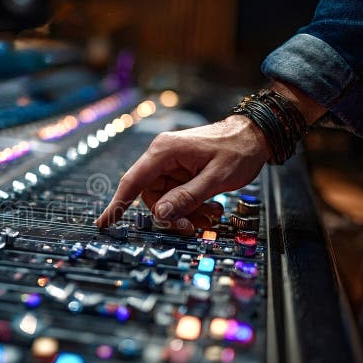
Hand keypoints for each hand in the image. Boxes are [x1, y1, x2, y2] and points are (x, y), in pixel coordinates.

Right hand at [94, 115, 272, 229]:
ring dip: (185, 213)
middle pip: (151, 196)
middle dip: (170, 215)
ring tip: (210, 216)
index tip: (104, 223)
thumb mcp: (215, 178)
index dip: (117, 204)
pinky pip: (177, 195)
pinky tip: (210, 209)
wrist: (257, 135)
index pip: (133, 181)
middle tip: (192, 227)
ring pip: (165, 199)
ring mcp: (172, 164)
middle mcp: (163, 156)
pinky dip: (191, 206)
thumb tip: (161, 215)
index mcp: (164, 151)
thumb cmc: (238, 149)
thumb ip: (187, 197)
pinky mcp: (182, 171)